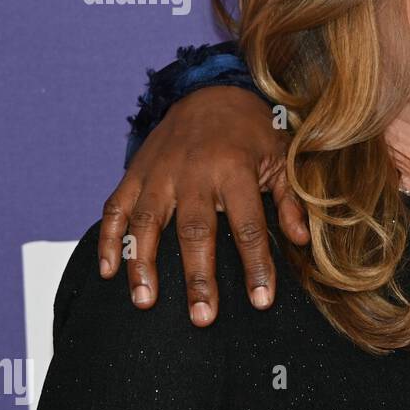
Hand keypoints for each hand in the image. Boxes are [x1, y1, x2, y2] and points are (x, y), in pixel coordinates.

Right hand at [97, 86, 309, 324]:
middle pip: (195, 231)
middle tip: (202, 317)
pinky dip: (110, 239)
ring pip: (147, 222)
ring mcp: (160, 173)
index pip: (249, 227)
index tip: (262, 302)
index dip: (256, 266)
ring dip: (143, 264)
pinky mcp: (136, 173)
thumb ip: (290, 201)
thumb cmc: (254, 132)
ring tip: (146, 302)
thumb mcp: (282, 158)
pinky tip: (108, 272)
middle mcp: (194, 172)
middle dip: (198, 278)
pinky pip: (116, 208)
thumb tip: (302, 241)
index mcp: (236, 169)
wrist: (212, 92)